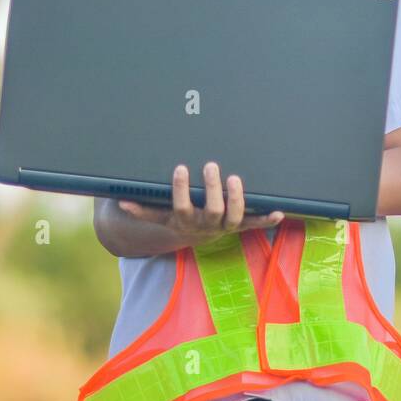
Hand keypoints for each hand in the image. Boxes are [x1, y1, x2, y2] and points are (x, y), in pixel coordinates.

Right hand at [118, 162, 284, 246]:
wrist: (193, 235)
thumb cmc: (175, 216)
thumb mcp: (158, 214)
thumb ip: (142, 208)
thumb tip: (121, 201)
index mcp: (185, 219)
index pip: (181, 206)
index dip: (181, 189)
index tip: (180, 168)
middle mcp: (206, 225)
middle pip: (213, 210)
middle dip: (212, 189)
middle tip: (210, 165)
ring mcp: (225, 226)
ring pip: (234, 217)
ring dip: (238, 199)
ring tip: (235, 178)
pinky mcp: (239, 225)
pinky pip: (254, 224)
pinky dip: (266, 220)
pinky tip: (279, 213)